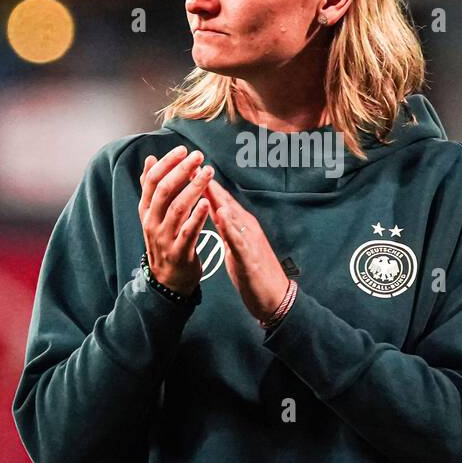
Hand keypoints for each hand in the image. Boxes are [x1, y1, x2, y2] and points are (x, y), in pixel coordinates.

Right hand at [138, 145, 212, 295]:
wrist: (167, 280)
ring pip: (177, 208)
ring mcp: (164, 238)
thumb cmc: (164, 240)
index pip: (152, 181)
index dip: (166, 163)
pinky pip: (188, 232)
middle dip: (181, 171)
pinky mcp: (179, 252)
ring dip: (194, 188)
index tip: (183, 149)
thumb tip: (149, 159)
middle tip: (198, 156)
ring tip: (208, 172)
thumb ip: (151, 188)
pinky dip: (198, 216)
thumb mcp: (153, 215)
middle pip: (164, 191)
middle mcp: (152, 223)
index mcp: (146, 211)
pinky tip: (208, 203)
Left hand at [204, 177, 289, 322]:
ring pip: (233, 216)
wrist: (275, 298)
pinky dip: (230, 225)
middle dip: (207, 184)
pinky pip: (239, 239)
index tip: (186, 168)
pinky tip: (221, 214)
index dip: (203, 184)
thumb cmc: (254, 272)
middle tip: (191, 165)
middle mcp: (246, 228)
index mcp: (241, 225)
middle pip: (225, 202)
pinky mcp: (251, 257)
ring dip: (219, 198)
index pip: (220, 201)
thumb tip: (216, 213)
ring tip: (204, 182)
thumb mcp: (236, 246)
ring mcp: (250, 240)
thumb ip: (227, 229)